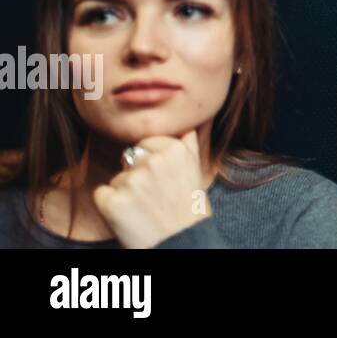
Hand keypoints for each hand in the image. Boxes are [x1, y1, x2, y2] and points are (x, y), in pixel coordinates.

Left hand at [92, 130, 209, 248]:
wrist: (180, 245)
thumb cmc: (189, 212)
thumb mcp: (196, 174)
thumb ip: (188, 147)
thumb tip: (185, 129)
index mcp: (175, 150)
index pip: (147, 143)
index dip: (152, 162)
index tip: (163, 181)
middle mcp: (153, 161)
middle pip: (130, 159)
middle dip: (137, 175)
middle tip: (155, 197)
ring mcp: (132, 181)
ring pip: (117, 178)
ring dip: (125, 192)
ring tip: (145, 210)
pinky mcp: (112, 201)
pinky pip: (102, 194)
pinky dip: (110, 206)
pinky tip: (129, 217)